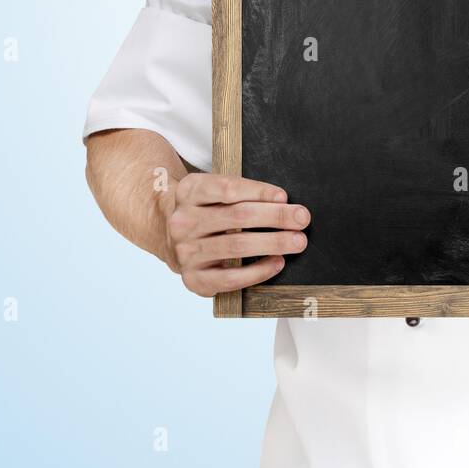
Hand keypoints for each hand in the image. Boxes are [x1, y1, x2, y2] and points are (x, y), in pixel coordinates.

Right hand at [158, 173, 308, 297]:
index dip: (259, 192)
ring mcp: (185, 252)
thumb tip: (282, 202)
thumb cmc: (204, 209)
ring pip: (236, 246)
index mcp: (189, 191)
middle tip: (302, 218)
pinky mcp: (193, 278)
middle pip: (237, 217)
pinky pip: (230, 277)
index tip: (283, 196)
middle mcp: (183, 221)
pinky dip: (258, 271)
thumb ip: (239, 192)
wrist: (166, 234)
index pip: (227, 188)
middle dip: (275, 217)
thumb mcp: (211, 190)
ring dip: (273, 243)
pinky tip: (277, 263)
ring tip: (297, 241)